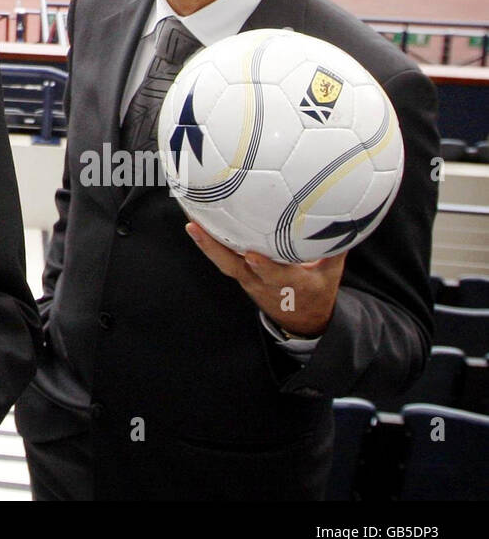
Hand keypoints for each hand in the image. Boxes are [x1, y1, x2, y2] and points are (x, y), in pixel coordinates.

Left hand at [186, 221, 344, 336]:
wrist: (302, 321)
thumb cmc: (318, 291)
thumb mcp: (331, 274)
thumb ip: (334, 248)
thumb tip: (347, 217)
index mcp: (291, 285)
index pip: (276, 276)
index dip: (265, 268)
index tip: (253, 255)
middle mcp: (264, 283)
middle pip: (236, 268)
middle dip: (216, 250)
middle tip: (196, 229)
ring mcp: (249, 280)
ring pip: (224, 263)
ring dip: (206, 245)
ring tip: (191, 223)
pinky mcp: (241, 276)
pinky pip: (224, 260)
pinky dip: (210, 245)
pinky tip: (198, 224)